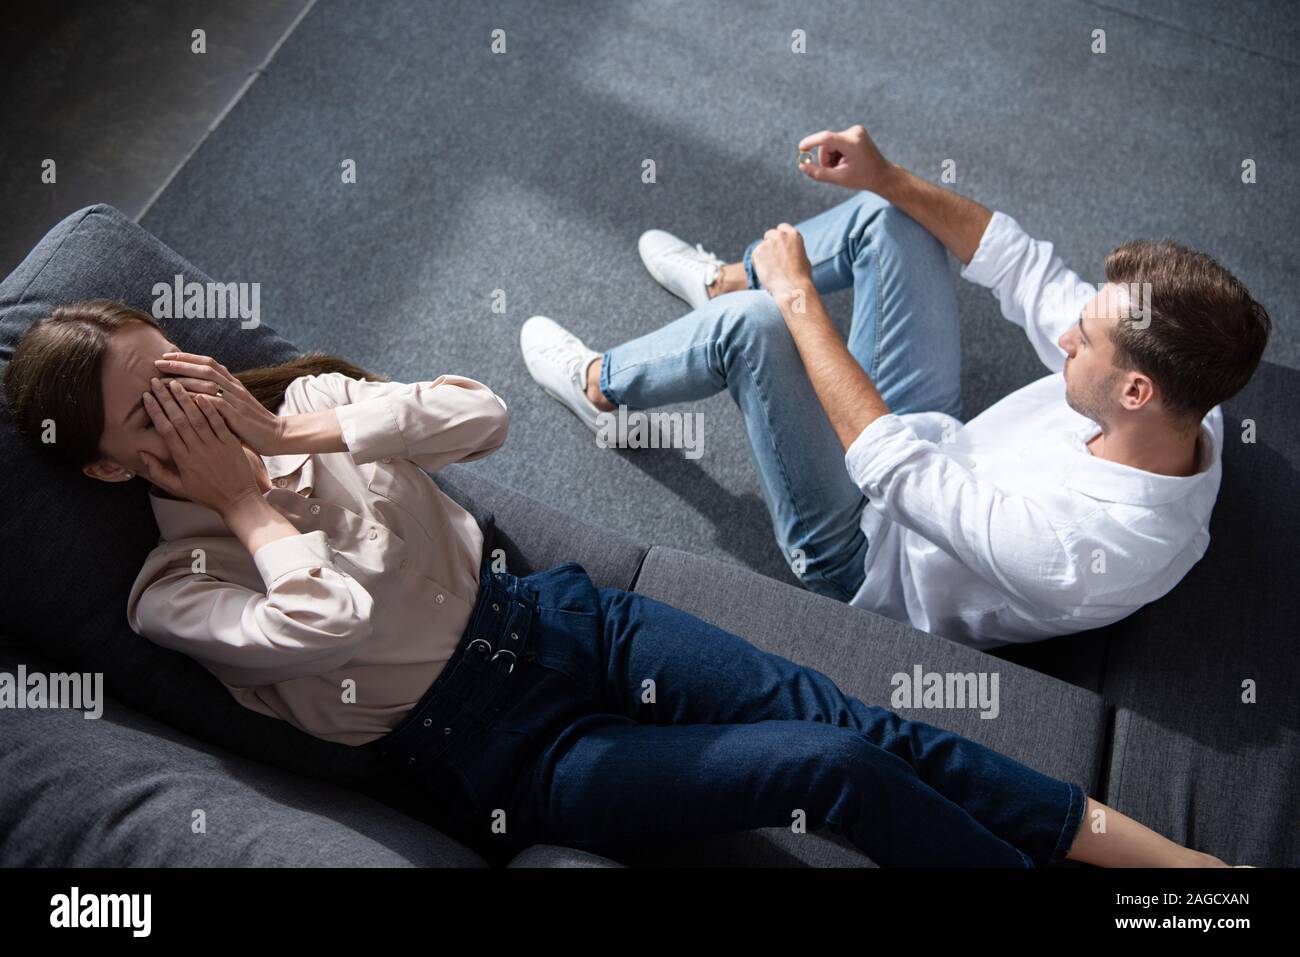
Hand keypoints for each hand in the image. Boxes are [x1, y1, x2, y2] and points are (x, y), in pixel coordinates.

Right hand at [137, 377, 262, 514]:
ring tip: (175, 382)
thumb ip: (159, 471)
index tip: (147, 396)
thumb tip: (142, 454)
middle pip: (179, 419)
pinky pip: (219, 423)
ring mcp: (215, 446)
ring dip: (185, 398)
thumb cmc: (208, 494)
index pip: (165, 430)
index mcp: (183, 460)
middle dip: (166, 399)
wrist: (238, 500)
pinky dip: (210, 409)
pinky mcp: (231, 444)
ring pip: (197, 418)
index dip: (155, 411)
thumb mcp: (179, 488)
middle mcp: (197, 450)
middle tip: (156, 381)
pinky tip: (202, 394)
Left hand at [152, 351, 284, 453]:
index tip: (166, 357)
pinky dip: (198, 398)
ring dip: (184, 379)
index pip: (209, 363)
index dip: (187, 357)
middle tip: (158, 363)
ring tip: (163, 381)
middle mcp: (234, 387)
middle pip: (205, 368)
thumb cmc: (252, 424)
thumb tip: (197, 391)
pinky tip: (181, 398)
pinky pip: (215, 402)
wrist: (276, 434)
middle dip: (180, 364)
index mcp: (233, 384)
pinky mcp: (237, 414)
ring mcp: (236, 400)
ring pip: (207, 382)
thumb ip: (221, 396)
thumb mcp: (237, 405)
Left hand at [750, 223, 813, 303]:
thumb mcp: (802, 257)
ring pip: (762, 246)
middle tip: (772, 259)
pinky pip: (755, 255)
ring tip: (772, 270)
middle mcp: (780, 235)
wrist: (792, 288)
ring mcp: (768, 242)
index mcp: (794, 234)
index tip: (778, 245)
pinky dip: (758, 263)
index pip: (782, 228)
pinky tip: (767, 272)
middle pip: (770, 234)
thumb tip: (787, 249)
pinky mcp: (757, 251)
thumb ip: (793, 249)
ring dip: (764, 255)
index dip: (779, 237)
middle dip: (770, 244)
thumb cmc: (801, 277)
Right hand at [797, 124, 892, 192]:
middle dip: (826, 158)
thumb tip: (801, 166)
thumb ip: (818, 173)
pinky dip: (837, 152)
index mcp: (852, 143)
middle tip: (835, 171)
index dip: (811, 142)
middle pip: (826, 144)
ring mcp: (856, 130)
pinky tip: (847, 160)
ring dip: (832, 156)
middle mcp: (854, 132)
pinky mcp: (856, 131)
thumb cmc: (862, 178)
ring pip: (830, 143)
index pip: (826, 138)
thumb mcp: (838, 178)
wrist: (882, 175)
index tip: (801, 148)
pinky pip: (837, 141)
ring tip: (843, 166)